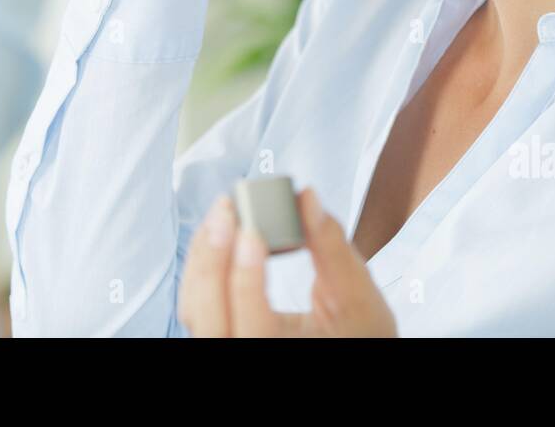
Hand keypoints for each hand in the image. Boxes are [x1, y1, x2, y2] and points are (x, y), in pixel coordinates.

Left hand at [178, 187, 398, 336]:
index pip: (254, 330)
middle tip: (227, 211)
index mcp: (284, 351)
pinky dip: (204, 263)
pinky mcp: (223, 324)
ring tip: (224, 212)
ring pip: (194, 307)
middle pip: (209, 319)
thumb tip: (308, 199)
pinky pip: (196, 300)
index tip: (253, 234)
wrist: (353, 342)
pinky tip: (220, 230)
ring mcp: (230, 340)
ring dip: (204, 256)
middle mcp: (247, 354)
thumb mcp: (359, 299)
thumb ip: (333, 250)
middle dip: (212, 261)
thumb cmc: (360, 331)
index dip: (246, 282)